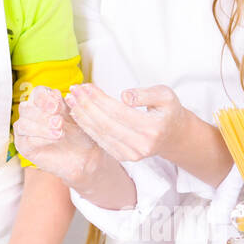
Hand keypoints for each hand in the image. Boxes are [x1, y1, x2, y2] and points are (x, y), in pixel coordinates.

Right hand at [13, 86, 102, 188]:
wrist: (84, 155)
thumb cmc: (79, 133)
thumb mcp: (76, 116)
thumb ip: (66, 104)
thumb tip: (57, 93)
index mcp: (43, 101)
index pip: (37, 93)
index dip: (44, 99)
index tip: (56, 108)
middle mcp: (31, 113)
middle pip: (26, 108)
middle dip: (43, 115)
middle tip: (59, 122)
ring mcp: (25, 130)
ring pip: (23, 124)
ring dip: (41, 128)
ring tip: (59, 133)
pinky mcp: (24, 146)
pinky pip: (25, 141)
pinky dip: (39, 140)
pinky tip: (52, 141)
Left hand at [65, 83, 188, 163]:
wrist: (172, 134)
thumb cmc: (167, 110)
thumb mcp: (165, 95)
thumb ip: (146, 94)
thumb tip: (124, 96)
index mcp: (153, 128)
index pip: (118, 112)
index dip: (99, 99)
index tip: (86, 86)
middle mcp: (142, 145)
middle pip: (106, 124)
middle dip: (87, 106)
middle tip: (74, 91)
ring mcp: (132, 155)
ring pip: (100, 134)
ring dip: (82, 116)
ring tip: (71, 99)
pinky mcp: (124, 158)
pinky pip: (101, 141)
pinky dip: (87, 127)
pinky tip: (78, 113)